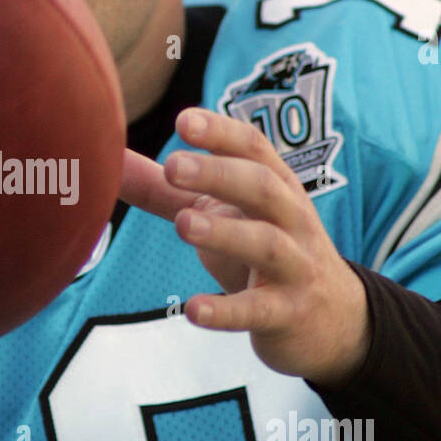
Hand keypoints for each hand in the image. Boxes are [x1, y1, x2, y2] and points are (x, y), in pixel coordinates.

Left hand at [119, 108, 370, 385]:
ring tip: (182, 223)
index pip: (255, 149)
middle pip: (262, 187)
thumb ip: (164, 190)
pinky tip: (193, 309)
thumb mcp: (222, 214)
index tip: (183, 120)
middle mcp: (291, 220)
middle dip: (219, 173)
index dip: (221, 132)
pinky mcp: (287, 313)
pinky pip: (258, 310)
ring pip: (265, 244)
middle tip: (172, 166)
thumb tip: (106, 159)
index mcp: (276, 187)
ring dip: (225, 232)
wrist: (335, 320)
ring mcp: (294, 267)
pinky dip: (227, 309)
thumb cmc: (265, 253)